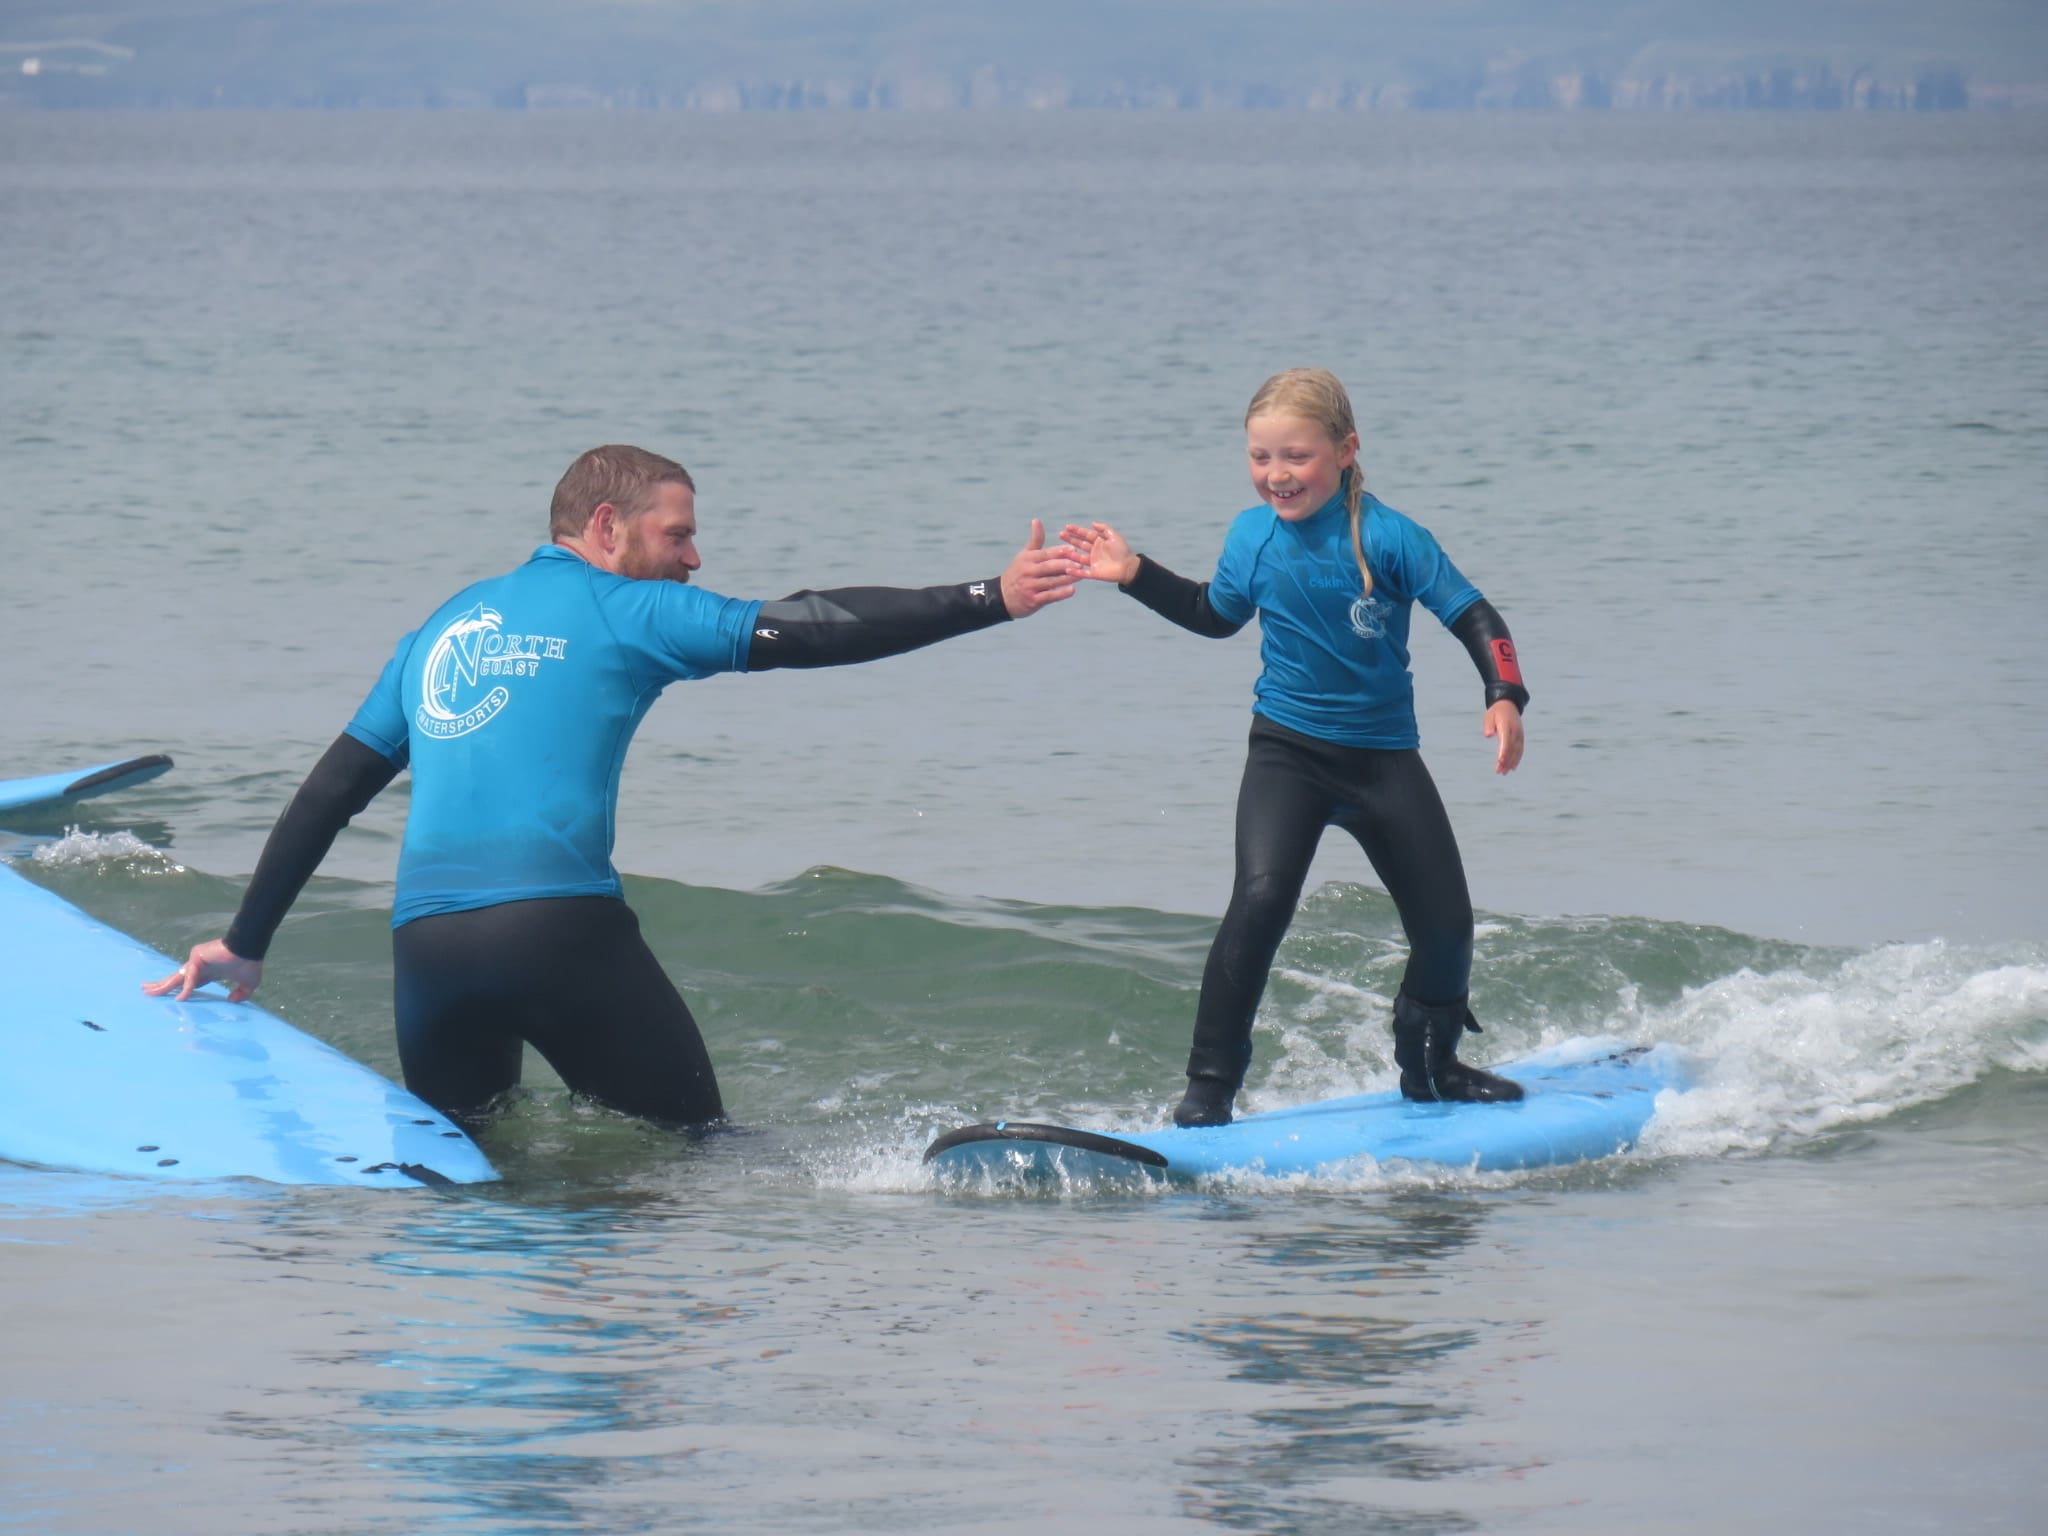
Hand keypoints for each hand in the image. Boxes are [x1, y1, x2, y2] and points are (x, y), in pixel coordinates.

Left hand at [143, 938, 263, 1003]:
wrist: (251, 948)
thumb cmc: (250, 962)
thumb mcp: (249, 983)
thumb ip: (241, 993)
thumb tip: (231, 1000)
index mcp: (210, 972)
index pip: (189, 982)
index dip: (180, 990)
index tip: (172, 997)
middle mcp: (200, 966)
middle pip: (177, 979)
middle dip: (162, 985)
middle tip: (146, 991)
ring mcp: (196, 961)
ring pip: (176, 976)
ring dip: (162, 985)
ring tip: (148, 992)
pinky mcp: (196, 957)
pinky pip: (190, 976)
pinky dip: (186, 987)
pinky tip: (181, 998)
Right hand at [1000, 518, 1082, 617]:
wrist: (1003, 597)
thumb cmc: (1018, 572)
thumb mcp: (1024, 555)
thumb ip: (1035, 540)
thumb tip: (1037, 520)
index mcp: (1027, 559)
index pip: (1046, 554)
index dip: (1060, 552)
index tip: (1074, 550)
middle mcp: (1027, 571)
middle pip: (1049, 567)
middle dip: (1066, 565)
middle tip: (1080, 563)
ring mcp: (1030, 586)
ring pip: (1051, 581)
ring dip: (1067, 579)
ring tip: (1081, 575)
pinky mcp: (1033, 600)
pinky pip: (1049, 596)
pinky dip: (1061, 593)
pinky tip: (1072, 590)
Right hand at [1058, 521, 1139, 585]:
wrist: (1129, 566)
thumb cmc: (1122, 551)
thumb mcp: (1114, 536)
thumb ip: (1104, 528)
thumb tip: (1092, 523)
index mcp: (1099, 542)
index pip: (1085, 535)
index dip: (1077, 531)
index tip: (1067, 527)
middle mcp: (1094, 551)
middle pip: (1080, 544)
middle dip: (1070, 539)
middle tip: (1060, 535)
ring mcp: (1093, 562)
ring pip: (1078, 558)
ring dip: (1070, 554)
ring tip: (1060, 550)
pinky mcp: (1094, 572)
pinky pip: (1082, 572)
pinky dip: (1075, 571)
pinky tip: (1066, 569)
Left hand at [1484, 699, 1524, 774]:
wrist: (1509, 704)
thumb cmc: (1496, 712)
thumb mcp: (1489, 716)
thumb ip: (1488, 725)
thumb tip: (1487, 735)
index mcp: (1507, 726)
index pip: (1506, 741)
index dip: (1504, 752)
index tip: (1499, 762)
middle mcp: (1515, 731)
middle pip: (1512, 749)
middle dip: (1506, 761)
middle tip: (1499, 772)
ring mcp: (1520, 735)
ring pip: (1517, 751)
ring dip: (1511, 762)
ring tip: (1504, 772)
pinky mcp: (1521, 737)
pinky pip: (1520, 750)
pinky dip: (1517, 759)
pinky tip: (1512, 767)